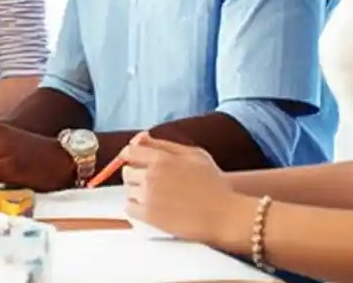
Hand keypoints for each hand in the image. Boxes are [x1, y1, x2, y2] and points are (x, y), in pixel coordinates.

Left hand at [122, 132, 254, 246]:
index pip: (129, 151)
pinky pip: (129, 208)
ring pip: (128, 190)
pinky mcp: (149, 216)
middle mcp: (151, 176)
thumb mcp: (194, 154)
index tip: (134, 161)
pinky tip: (153, 207)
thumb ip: (165, 144)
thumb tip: (141, 137)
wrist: (225, 215)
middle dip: (136, 175)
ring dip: (137, 192)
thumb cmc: (213, 184)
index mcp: (161, 158)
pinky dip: (136, 207)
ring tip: (158, 196)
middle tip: (152, 181)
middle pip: (126, 172)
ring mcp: (148, 196)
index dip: (130, 156)